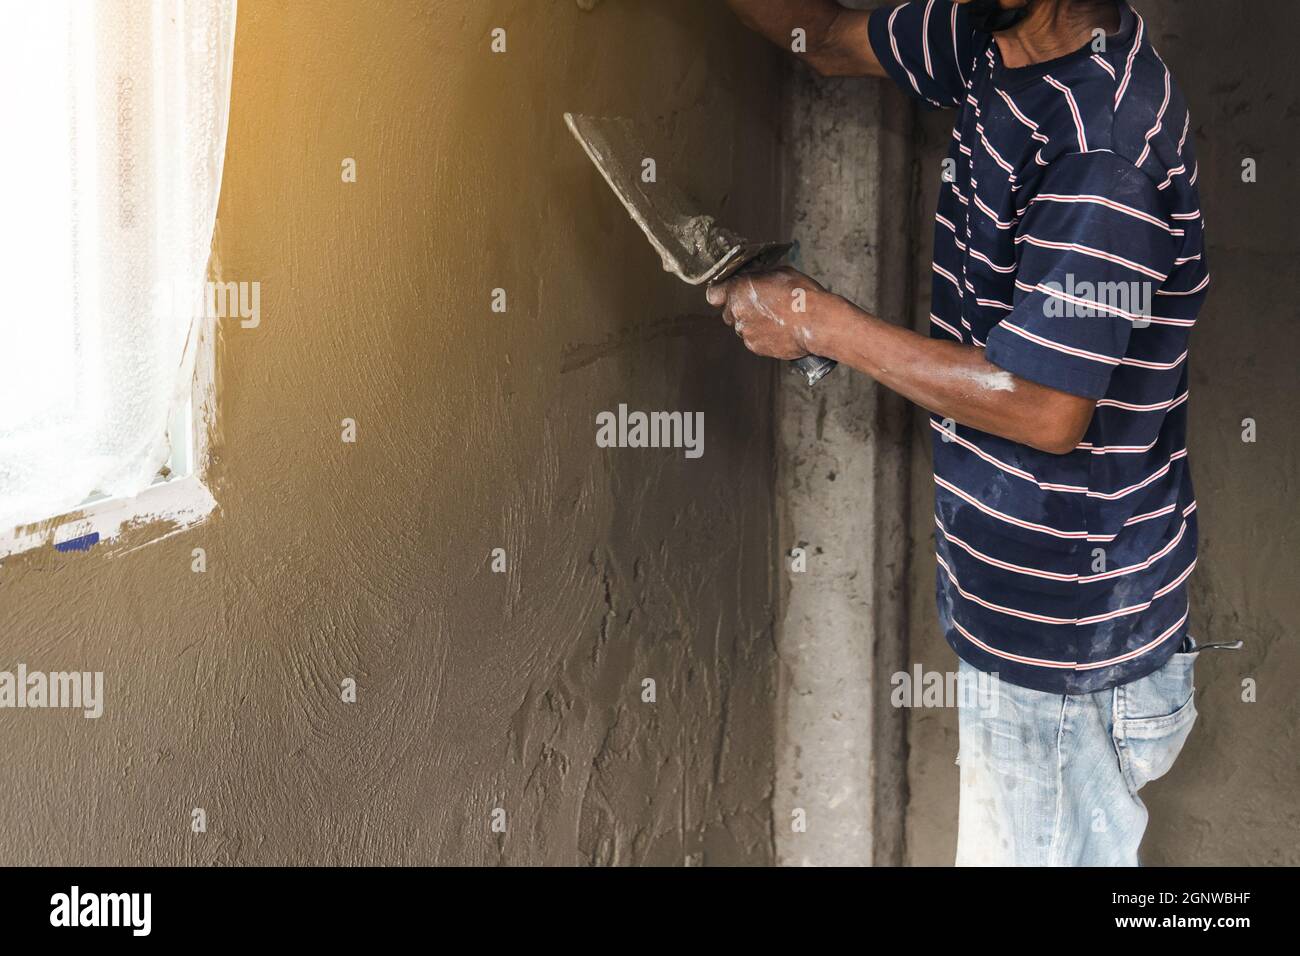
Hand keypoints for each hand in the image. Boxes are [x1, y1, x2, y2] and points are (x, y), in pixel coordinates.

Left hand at [705, 267, 827, 359]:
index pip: (714, 294)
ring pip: (743, 328)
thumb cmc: (801, 294)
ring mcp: (745, 332)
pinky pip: (754, 341)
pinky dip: (763, 337)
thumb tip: (754, 278)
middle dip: (741, 310)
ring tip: (775, 319)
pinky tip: (779, 330)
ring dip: (753, 324)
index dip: (722, 294)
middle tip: (761, 306)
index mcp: (738, 290)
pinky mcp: (756, 347)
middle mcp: (737, 312)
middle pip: (729, 313)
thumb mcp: (779, 272)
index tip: (729, 294)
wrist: (815, 322)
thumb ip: (759, 277)